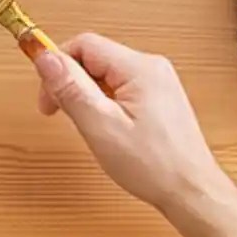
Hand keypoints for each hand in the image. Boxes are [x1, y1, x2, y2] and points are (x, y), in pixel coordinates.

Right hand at [32, 32, 218, 210]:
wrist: (191, 191)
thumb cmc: (154, 165)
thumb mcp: (101, 127)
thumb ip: (71, 88)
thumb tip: (45, 57)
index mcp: (139, 67)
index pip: (84, 44)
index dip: (58, 65)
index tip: (45, 93)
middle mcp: (152, 67)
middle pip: (95, 58)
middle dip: (71, 82)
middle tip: (61, 114)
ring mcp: (158, 82)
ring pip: (106, 74)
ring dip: (87, 95)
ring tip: (88, 127)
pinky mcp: (159, 98)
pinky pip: (121, 88)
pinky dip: (104, 104)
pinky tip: (106, 129)